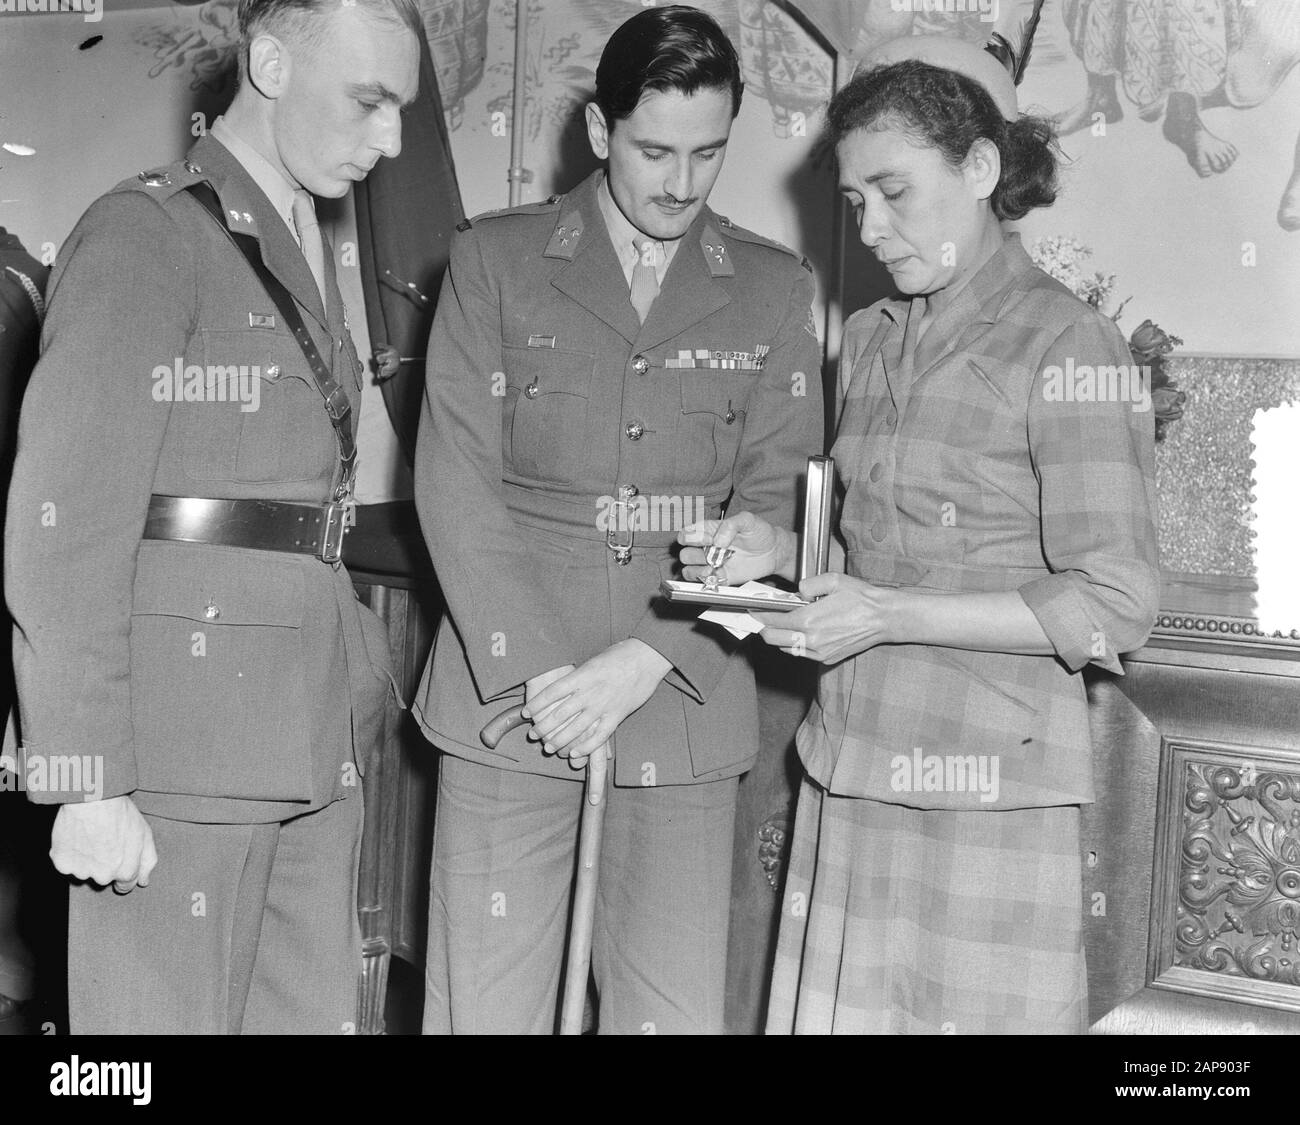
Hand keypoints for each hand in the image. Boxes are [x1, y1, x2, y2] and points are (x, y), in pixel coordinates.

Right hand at [51, 795, 157, 892]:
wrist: (93, 799)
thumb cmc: (120, 813)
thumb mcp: (145, 833)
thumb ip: (147, 860)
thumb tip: (143, 881)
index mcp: (125, 871)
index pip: (126, 885)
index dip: (124, 875)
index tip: (119, 863)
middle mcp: (103, 876)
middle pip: (104, 878)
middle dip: (105, 865)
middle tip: (104, 841)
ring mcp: (81, 870)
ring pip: (84, 871)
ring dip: (86, 860)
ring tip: (90, 836)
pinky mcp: (62, 863)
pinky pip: (66, 863)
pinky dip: (69, 854)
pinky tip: (76, 837)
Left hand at [523, 640, 670, 767]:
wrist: (647, 657)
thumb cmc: (620, 654)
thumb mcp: (593, 660)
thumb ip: (579, 675)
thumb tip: (562, 685)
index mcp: (582, 675)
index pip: (553, 692)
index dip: (537, 704)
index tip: (526, 712)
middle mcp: (590, 691)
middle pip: (561, 713)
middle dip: (544, 726)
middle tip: (532, 735)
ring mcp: (604, 705)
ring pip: (577, 727)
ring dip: (560, 739)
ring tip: (548, 747)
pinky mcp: (617, 715)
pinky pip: (599, 735)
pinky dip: (585, 747)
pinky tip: (575, 753)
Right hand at [677, 512, 793, 585]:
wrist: (774, 551)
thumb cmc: (760, 532)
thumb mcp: (747, 520)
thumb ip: (730, 524)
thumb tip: (717, 541)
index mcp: (710, 530)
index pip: (688, 533)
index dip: (690, 536)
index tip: (705, 538)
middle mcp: (708, 547)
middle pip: (685, 553)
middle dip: (694, 554)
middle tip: (712, 552)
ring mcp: (713, 563)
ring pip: (689, 569)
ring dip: (696, 569)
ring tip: (712, 565)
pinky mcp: (721, 577)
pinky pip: (704, 581)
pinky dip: (705, 580)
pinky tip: (716, 574)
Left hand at [751, 571, 897, 663]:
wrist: (883, 618)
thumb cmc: (861, 598)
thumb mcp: (833, 580)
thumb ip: (808, 585)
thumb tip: (796, 593)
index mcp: (808, 620)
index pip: (772, 622)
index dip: (760, 616)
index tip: (755, 612)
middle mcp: (811, 639)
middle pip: (773, 640)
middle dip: (765, 629)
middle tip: (765, 619)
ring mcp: (819, 652)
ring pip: (787, 649)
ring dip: (782, 638)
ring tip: (786, 624)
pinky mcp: (827, 659)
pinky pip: (804, 654)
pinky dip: (798, 644)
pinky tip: (804, 632)